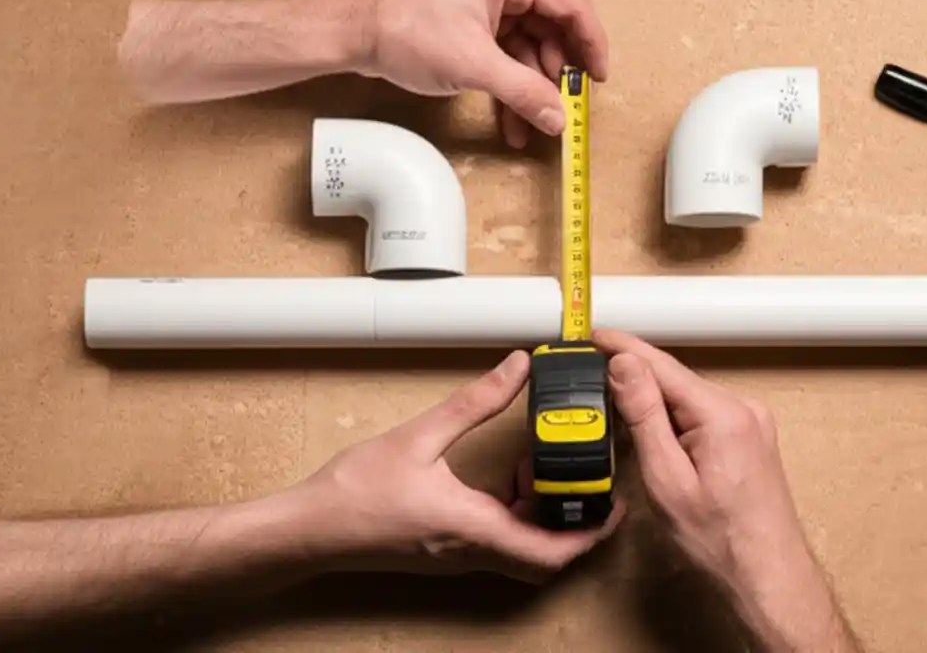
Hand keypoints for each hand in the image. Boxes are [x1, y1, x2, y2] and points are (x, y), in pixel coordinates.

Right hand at [283, 350, 622, 583]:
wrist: (310, 529)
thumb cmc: (354, 492)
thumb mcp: (419, 436)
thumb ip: (474, 402)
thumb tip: (517, 368)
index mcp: (475, 529)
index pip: (551, 551)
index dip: (593, 534)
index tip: (616, 505)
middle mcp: (473, 550)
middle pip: (545, 557)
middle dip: (577, 526)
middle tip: (592, 485)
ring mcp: (459, 553)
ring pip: (522, 550)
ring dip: (544, 517)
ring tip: (544, 470)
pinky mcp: (446, 547)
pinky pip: (497, 541)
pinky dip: (514, 514)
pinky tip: (505, 479)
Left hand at [356, 0, 608, 147]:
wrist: (350, 32)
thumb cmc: (401, 29)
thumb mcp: (472, 66)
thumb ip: (523, 92)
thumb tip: (557, 118)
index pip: (569, 3)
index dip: (591, 42)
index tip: (598, 77)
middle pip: (550, 24)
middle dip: (558, 70)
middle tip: (567, 104)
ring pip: (526, 43)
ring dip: (532, 85)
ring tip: (536, 122)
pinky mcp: (467, 19)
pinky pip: (503, 51)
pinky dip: (509, 82)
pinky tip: (513, 117)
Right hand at [594, 330, 859, 652]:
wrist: (768, 575)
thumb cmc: (720, 539)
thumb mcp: (667, 478)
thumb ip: (644, 417)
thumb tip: (624, 365)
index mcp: (723, 414)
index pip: (662, 365)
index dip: (622, 347)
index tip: (591, 334)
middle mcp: (743, 408)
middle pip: (675, 379)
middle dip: (632, 375)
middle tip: (588, 372)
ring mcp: (750, 421)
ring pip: (687, 396)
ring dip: (652, 399)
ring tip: (611, 404)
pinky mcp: (749, 436)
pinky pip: (702, 412)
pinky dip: (673, 416)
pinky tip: (651, 428)